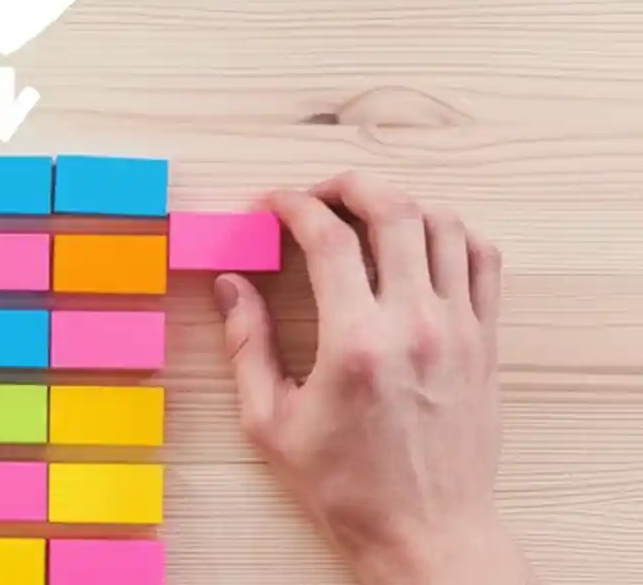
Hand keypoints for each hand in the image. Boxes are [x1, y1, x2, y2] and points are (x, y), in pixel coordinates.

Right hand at [216, 172, 534, 584]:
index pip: (329, 237)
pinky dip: (452, 232)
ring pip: (443, 223)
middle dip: (348, 185)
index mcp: (355, 344)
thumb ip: (247, 345)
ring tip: (365, 214)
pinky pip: (482, 259)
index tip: (272, 205)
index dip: (293, 205)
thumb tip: (230, 285)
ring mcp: (461, 330)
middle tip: (318, 193)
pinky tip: (420, 242)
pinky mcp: (487, 342)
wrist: (426, 534)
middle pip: (393, 210)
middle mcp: (415, 326)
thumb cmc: (346, 488)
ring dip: (399, 203)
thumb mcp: (271, 423)